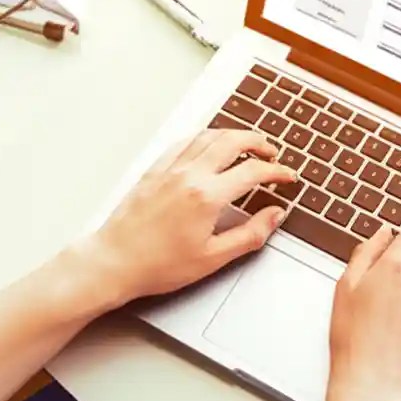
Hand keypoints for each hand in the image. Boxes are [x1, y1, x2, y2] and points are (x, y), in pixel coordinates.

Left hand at [73, 128, 296, 308]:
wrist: (113, 262)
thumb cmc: (158, 265)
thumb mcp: (213, 258)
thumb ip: (250, 234)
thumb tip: (275, 215)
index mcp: (207, 196)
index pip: (253, 172)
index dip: (277, 171)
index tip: (287, 176)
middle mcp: (189, 175)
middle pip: (233, 141)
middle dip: (258, 142)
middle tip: (271, 152)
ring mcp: (169, 169)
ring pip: (208, 136)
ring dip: (233, 134)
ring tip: (246, 143)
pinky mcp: (154, 171)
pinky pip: (183, 142)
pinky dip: (203, 137)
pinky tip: (207, 143)